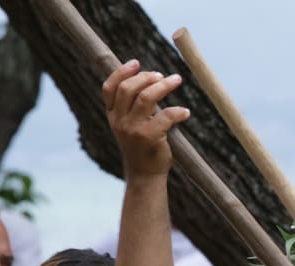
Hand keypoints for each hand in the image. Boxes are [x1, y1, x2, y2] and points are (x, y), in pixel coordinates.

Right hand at [102, 60, 190, 177]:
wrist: (145, 175)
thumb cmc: (142, 147)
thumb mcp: (130, 126)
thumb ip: (133, 107)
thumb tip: (149, 82)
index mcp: (113, 116)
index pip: (109, 88)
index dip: (121, 72)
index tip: (136, 62)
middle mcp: (119, 121)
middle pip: (128, 88)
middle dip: (147, 77)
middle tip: (163, 75)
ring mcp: (132, 129)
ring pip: (146, 98)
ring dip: (163, 86)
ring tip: (176, 80)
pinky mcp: (148, 138)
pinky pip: (165, 117)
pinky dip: (178, 111)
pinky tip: (185, 112)